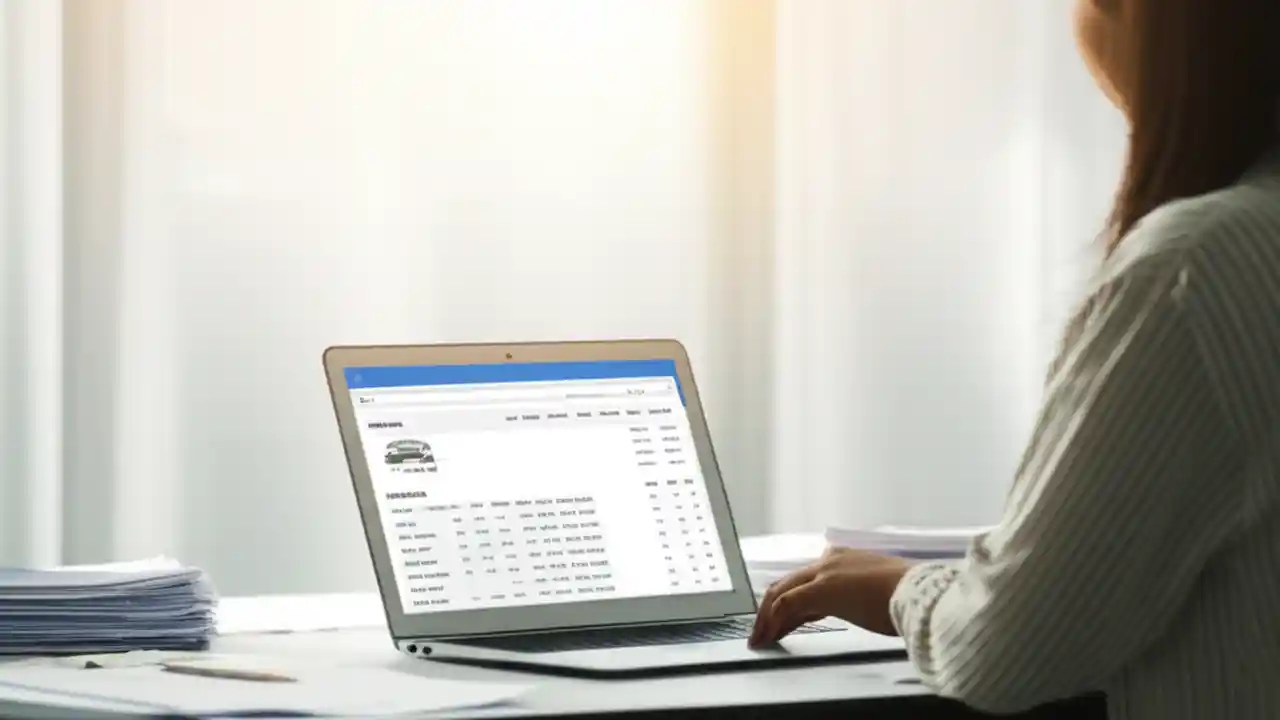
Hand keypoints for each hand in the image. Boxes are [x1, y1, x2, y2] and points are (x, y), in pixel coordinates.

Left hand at [749, 546, 911, 646]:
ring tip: (760, 637)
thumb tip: (856, 607)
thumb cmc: (910, 596)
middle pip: (788, 584)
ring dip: (767, 617)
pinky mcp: (822, 589)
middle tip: (761, 630)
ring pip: (782, 592)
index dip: (789, 603)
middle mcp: (830, 560)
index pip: (806, 581)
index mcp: (844, 558)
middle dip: (770, 609)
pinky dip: (773, 621)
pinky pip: (787, 604)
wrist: (921, 593)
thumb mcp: (877, 592)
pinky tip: (769, 636)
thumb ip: (858, 595)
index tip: (783, 621)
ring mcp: (825, 572)